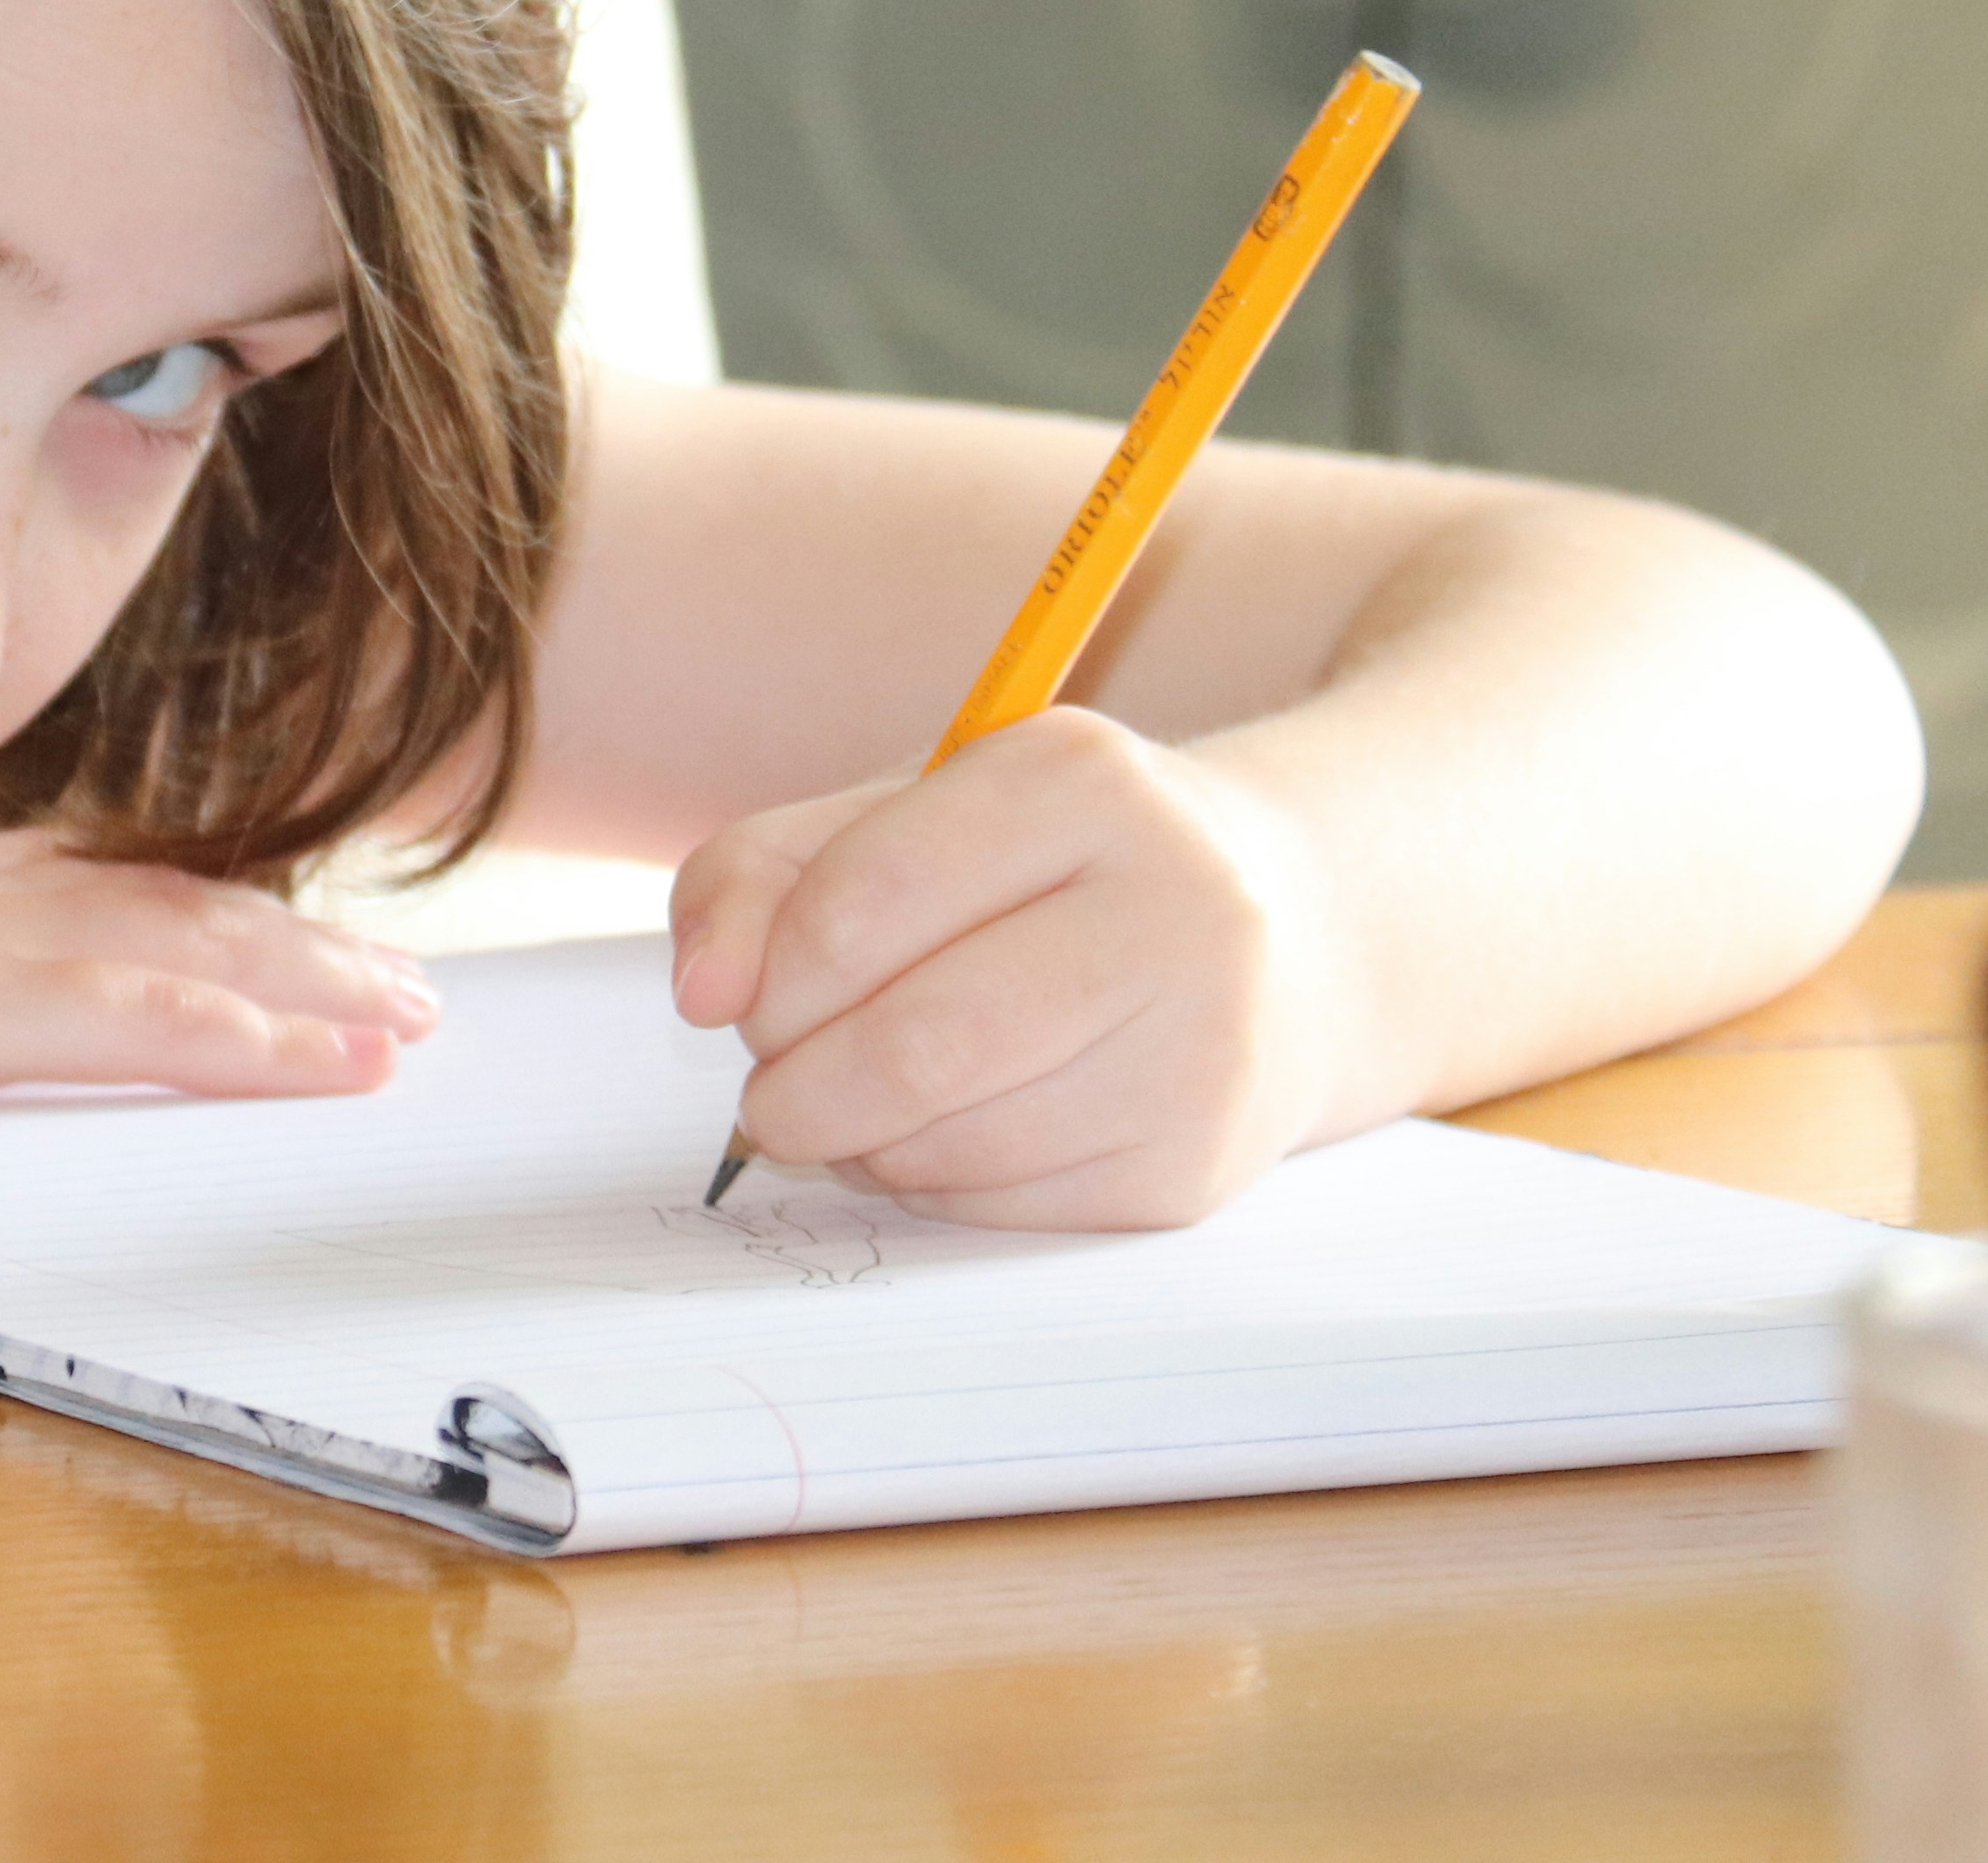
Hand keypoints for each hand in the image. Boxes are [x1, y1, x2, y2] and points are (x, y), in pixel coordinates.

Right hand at [0, 805, 438, 1118]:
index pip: (77, 898)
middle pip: (163, 915)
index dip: (188, 918)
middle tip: (398, 987)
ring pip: (184, 959)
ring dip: (308, 993)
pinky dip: (249, 1038)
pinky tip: (328, 1060)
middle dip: (288, 952)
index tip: (268, 935)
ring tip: (409, 1024)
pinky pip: (143, 1021)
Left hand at [665, 707, 1350, 1229]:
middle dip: (801, 1089)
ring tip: (860, 1108)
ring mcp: (1204, 1041)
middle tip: (774, 1095)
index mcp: (1079, 778)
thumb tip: (701, 994)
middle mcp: (1174, 900)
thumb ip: (759, 878)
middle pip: (919, 1042)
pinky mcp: (1199, 1160)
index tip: (748, 1008)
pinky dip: (937, 1187)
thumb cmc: (1044, 871)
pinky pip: (1012, 1209)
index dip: (772, 980)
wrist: (1285, 936)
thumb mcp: (897, 820)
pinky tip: (948, 1135)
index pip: (862, 901)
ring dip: (864, 1146)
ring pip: (961, 1141)